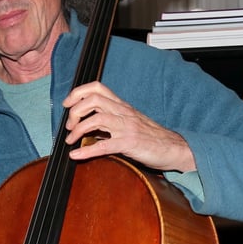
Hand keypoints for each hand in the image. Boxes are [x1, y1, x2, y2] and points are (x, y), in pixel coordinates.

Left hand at [63, 81, 195, 171]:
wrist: (174, 148)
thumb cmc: (152, 137)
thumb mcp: (130, 122)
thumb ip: (112, 121)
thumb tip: (88, 128)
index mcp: (122, 106)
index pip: (97, 88)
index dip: (78, 93)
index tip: (68, 104)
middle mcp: (123, 113)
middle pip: (93, 100)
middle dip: (75, 111)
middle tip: (69, 126)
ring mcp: (126, 128)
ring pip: (96, 119)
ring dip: (77, 129)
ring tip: (71, 139)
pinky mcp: (129, 144)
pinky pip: (103, 146)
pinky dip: (86, 150)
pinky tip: (76, 155)